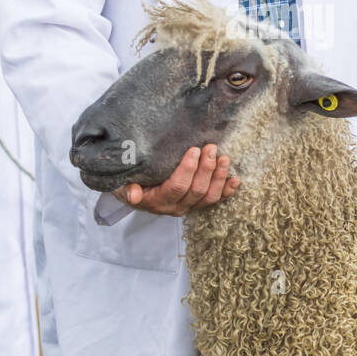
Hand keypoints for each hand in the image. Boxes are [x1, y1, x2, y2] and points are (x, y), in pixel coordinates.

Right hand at [113, 144, 239, 215]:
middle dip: (206, 169)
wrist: (132, 189)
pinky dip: (227, 190)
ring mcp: (188, 206)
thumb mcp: (121, 182)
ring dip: (218, 178)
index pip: (177, 187)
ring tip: (224, 158)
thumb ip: (126, 187)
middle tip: (212, 148)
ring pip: (209, 197)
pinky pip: (215, 200)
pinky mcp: (197, 203)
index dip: (188, 170)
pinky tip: (235, 180)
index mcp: (157, 201)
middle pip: (196, 191)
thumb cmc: (128, 181)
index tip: (194, 150)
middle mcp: (175, 207)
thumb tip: (133, 194)